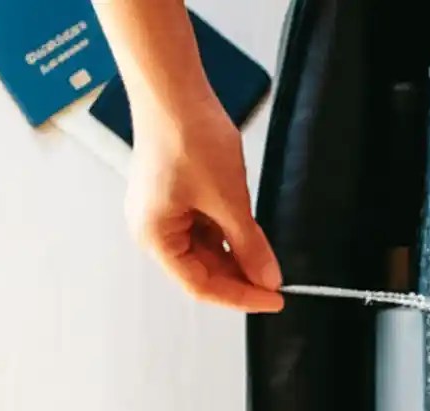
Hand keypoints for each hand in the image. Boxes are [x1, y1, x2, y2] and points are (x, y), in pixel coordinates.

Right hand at [124, 98, 283, 312]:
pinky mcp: (174, 197)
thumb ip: (249, 246)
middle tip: (276, 281)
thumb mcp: (229, 201)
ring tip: (268, 258)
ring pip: (205, 250)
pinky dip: (229, 235)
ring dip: (236, 256)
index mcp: (155, 238)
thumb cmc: (189, 139)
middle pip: (201, 270)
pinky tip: (252, 236)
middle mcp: (152, 230)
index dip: (239, 297)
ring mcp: (163, 213)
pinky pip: (204, 227)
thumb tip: (268, 278)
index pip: (200, 286)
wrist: (175, 92)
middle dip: (239, 277)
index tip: (273, 299)